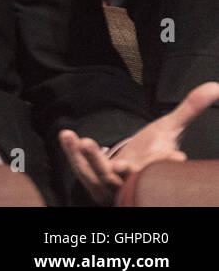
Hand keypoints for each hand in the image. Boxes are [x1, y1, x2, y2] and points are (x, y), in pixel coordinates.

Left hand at [59, 81, 218, 204]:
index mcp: (156, 171)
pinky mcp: (91, 181)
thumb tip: (215, 86)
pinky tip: (67, 134)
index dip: (167, 163)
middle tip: (120, 163)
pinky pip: (80, 168)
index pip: (164, 168)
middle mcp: (134, 181)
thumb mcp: (169, 127)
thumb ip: (189, 109)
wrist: (128, 166)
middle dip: (125, 170)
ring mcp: (111, 184)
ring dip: (92, 160)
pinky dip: (72, 153)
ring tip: (86, 141)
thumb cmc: (151, 148)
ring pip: (100, 176)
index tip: (176, 157)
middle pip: (130, 178)